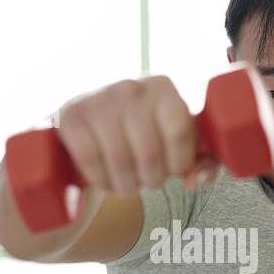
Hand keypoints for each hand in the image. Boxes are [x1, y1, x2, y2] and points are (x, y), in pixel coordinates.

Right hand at [53, 75, 218, 196]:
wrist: (87, 126)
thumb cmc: (140, 136)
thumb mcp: (174, 141)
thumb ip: (201, 160)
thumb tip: (197, 179)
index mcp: (163, 88)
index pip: (179, 132)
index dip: (179, 163)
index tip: (173, 171)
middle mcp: (131, 88)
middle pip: (150, 154)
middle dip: (152, 180)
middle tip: (148, 182)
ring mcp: (98, 100)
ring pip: (121, 162)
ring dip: (126, 186)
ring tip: (127, 185)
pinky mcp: (71, 117)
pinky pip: (91, 161)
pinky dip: (100, 180)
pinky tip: (105, 180)